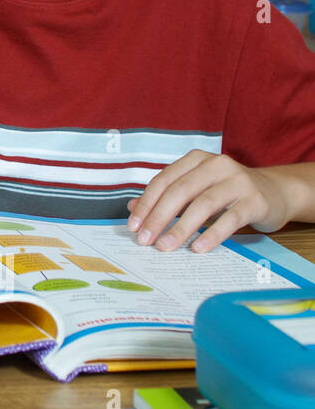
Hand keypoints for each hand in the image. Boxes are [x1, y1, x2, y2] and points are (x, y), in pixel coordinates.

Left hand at [127, 151, 289, 252]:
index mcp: (196, 160)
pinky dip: (212, 234)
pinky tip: (197, 248)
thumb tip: (133, 210)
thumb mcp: (196, 189)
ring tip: (165, 246)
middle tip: (145, 240)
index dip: (146, 203)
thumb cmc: (227, 192)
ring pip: (203, 204)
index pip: (164, 181)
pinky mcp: (255, 200)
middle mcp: (216, 165)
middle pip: (180, 191)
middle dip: (158, 217)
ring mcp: (238, 181)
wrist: (275, 192)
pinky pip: (230, 219)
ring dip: (181, 228)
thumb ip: (167, 196)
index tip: (133, 226)